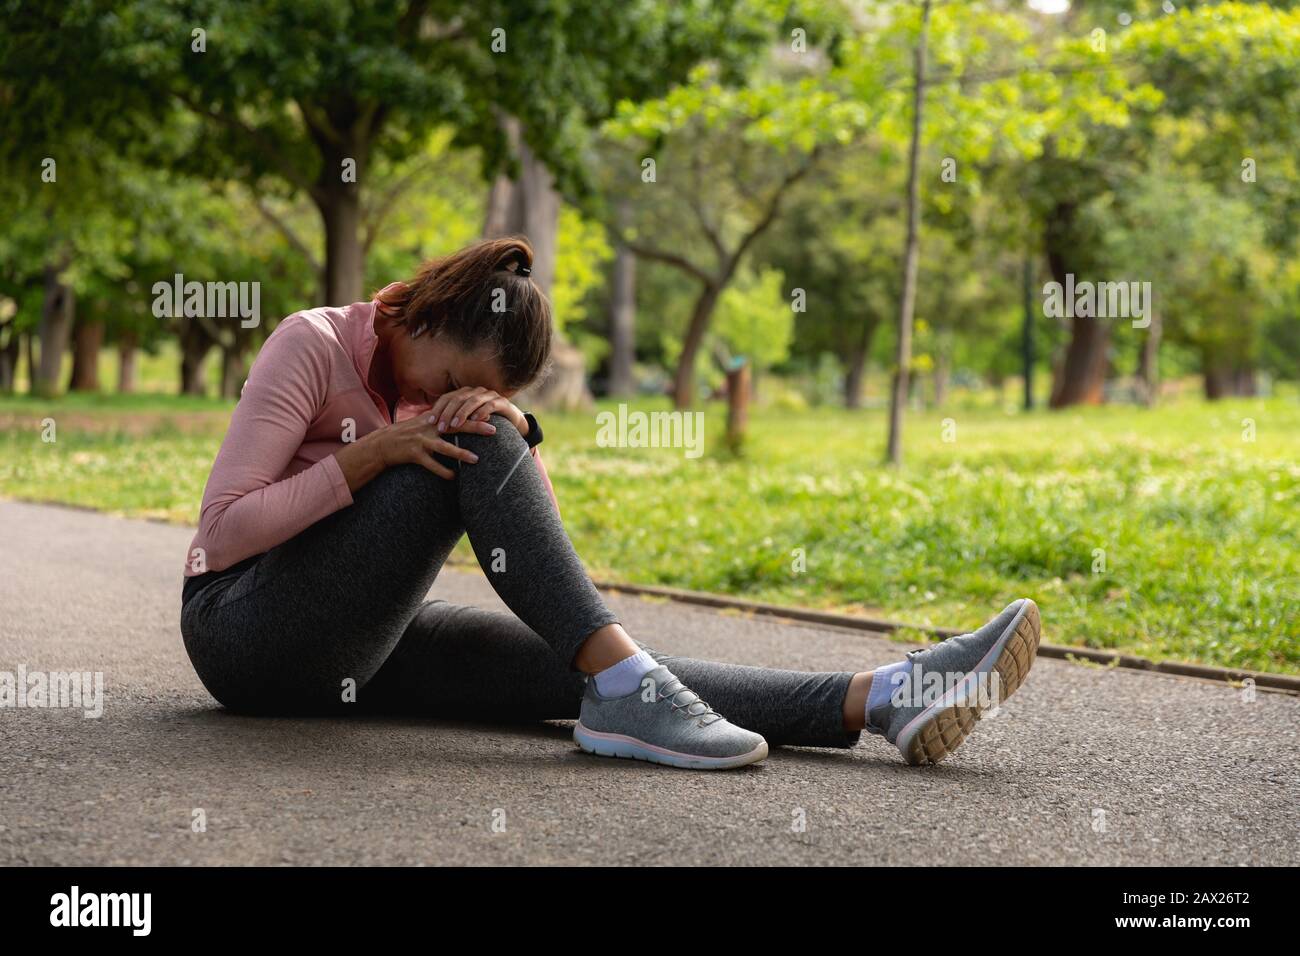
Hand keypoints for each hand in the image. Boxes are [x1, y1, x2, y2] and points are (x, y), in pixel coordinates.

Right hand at [335, 413, 486, 491]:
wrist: (382, 444)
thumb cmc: (406, 434)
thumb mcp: (424, 424)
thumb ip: (441, 421)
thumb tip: (459, 420)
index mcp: (434, 419)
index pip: (457, 414)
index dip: (474, 414)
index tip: (491, 414)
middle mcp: (429, 427)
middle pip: (456, 426)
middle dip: (476, 428)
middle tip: (494, 430)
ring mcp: (421, 441)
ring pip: (445, 447)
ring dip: (461, 453)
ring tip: (477, 459)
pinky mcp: (413, 454)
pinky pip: (431, 465)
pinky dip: (442, 471)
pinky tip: (453, 477)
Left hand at [428, 386, 528, 438]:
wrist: (512, 423)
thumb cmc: (485, 424)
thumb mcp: (467, 422)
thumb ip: (453, 421)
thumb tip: (430, 426)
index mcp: (466, 393)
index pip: (448, 397)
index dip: (438, 408)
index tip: (430, 421)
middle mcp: (476, 391)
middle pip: (458, 398)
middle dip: (448, 413)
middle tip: (441, 427)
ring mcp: (490, 395)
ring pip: (472, 401)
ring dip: (463, 413)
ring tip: (455, 425)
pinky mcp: (502, 402)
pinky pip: (490, 405)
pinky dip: (482, 412)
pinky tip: (475, 420)